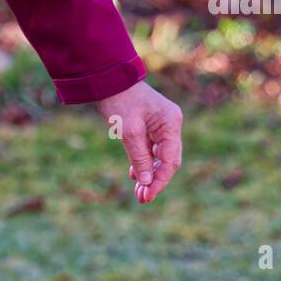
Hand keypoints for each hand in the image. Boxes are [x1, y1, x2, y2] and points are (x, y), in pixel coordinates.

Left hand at [97, 81, 182, 203]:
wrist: (109, 81)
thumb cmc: (120, 101)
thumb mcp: (129, 132)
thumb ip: (139, 158)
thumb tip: (147, 183)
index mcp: (171, 123)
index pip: (170, 160)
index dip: (160, 181)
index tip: (148, 196)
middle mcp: (170, 125)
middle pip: (168, 161)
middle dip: (156, 182)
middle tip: (142, 199)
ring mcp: (162, 127)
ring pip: (160, 159)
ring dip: (150, 176)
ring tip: (138, 195)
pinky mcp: (151, 129)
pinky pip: (151, 152)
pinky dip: (144, 165)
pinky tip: (134, 177)